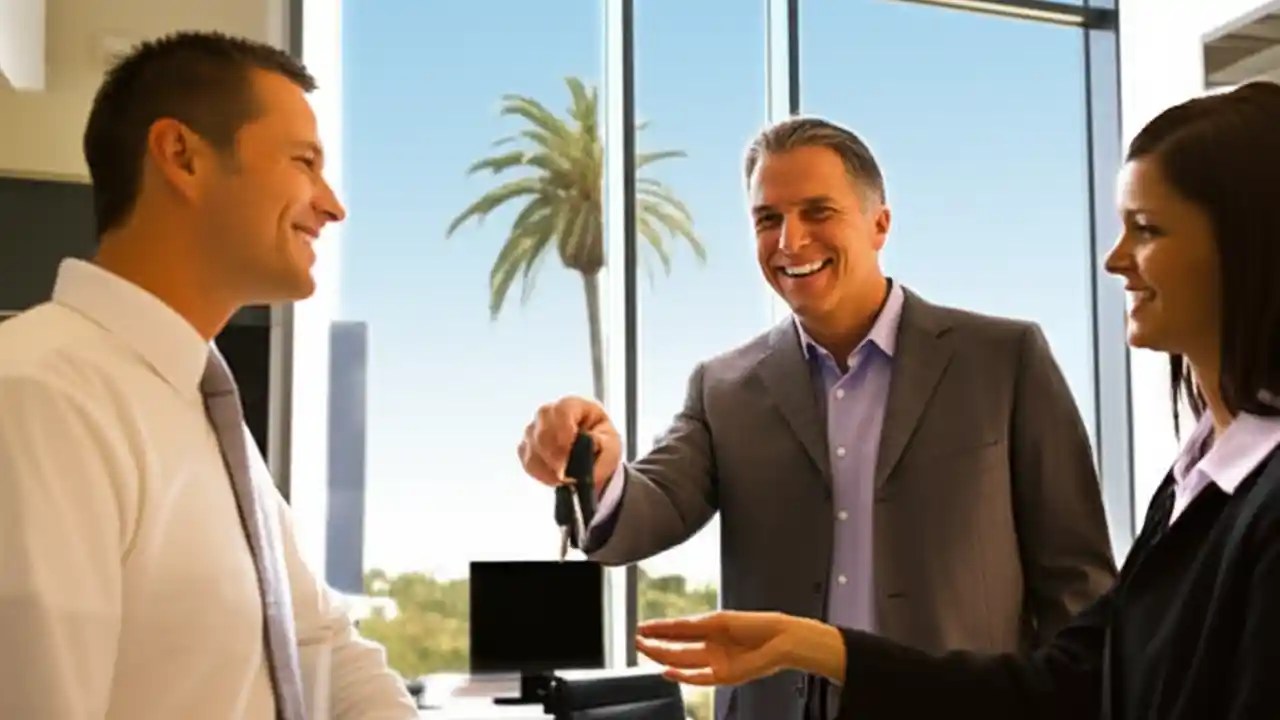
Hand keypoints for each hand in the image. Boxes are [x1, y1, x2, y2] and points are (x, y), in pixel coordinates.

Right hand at [518, 395, 620, 491]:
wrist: (593, 461)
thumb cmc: (602, 446)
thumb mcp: (612, 444)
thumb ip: (601, 444)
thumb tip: (588, 443)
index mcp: (575, 406)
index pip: (562, 410)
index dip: (563, 428)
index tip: (568, 450)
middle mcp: (551, 414)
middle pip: (541, 424)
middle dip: (552, 451)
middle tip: (564, 471)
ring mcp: (536, 429)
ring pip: (531, 444)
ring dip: (547, 465)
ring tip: (564, 479)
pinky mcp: (528, 448)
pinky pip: (527, 460)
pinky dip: (540, 473)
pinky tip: (555, 479)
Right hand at [636, 611, 846, 686]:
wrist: (782, 640)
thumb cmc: (758, 624)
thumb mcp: (721, 620)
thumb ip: (695, 626)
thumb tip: (673, 626)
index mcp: (711, 626)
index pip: (679, 628)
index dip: (659, 628)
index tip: (642, 627)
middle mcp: (711, 645)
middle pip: (677, 646)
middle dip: (656, 643)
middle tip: (637, 640)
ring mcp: (716, 660)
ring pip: (683, 661)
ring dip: (663, 657)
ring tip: (645, 651)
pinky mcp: (724, 676)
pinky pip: (698, 678)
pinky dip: (682, 676)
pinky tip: (668, 672)